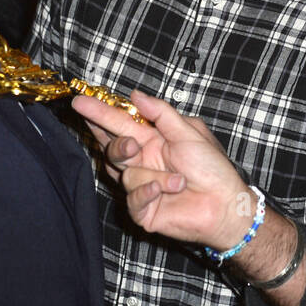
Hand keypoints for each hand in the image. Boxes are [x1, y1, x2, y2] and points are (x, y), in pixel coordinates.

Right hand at [72, 89, 252, 249]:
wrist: (226, 205)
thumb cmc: (213, 168)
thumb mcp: (189, 132)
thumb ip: (161, 113)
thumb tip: (135, 95)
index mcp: (152, 140)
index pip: (120, 123)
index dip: (99, 112)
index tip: (80, 100)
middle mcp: (142, 161)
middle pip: (113, 148)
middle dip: (119, 145)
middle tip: (133, 146)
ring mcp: (140, 186)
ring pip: (125, 173)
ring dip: (155, 175)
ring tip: (180, 181)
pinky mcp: (142, 210)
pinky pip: (132, 197)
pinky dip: (149, 191)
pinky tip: (168, 190)